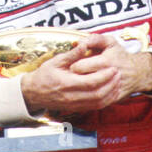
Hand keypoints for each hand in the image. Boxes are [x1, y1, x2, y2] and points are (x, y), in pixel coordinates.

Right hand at [20, 35, 151, 114]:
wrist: (33, 93)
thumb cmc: (44, 75)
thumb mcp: (56, 61)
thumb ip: (72, 54)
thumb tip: (84, 44)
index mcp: (67, 84)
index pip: (91, 82)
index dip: (104, 76)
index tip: (113, 68)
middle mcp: (72, 97)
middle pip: (98, 94)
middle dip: (111, 84)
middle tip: (118, 74)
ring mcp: (75, 105)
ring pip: (98, 103)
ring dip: (111, 93)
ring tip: (117, 82)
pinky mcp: (77, 108)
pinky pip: (95, 107)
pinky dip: (106, 100)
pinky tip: (111, 92)